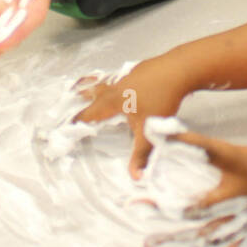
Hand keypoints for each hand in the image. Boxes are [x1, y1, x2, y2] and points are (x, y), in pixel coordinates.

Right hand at [75, 55, 195, 177]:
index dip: (78, 120)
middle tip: (76, 96)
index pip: (90, 113)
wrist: (179, 69)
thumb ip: (142, 153)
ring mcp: (130, 76)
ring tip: (98, 89)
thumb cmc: (161, 98)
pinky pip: (126, 80)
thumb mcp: (149, 129)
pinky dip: (122, 85)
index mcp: (113, 100)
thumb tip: (135, 177)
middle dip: (86, 97)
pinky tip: (130, 87)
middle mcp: (118, 87)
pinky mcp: (143, 70)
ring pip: (111, 84)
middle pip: (97, 93)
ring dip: (103, 89)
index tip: (67, 126)